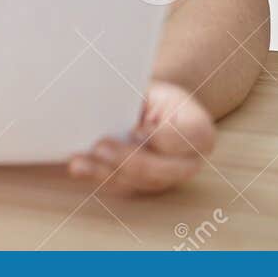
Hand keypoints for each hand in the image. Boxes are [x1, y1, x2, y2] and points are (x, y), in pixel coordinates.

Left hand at [67, 81, 214, 192]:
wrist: (155, 111)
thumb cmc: (154, 97)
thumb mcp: (154, 90)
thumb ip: (139, 100)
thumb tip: (108, 106)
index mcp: (198, 132)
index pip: (188, 137)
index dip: (161, 137)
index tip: (136, 130)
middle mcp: (188, 162)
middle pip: (161, 169)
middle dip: (127, 159)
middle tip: (100, 147)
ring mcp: (167, 178)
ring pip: (138, 182)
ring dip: (106, 173)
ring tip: (79, 162)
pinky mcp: (144, 186)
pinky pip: (122, 186)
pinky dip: (98, 176)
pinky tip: (80, 166)